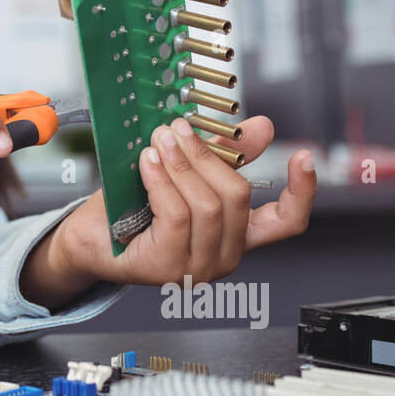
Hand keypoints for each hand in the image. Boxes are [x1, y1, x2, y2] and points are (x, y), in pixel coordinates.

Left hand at [20, 115, 316, 308]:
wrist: (89, 238)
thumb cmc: (132, 209)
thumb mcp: (184, 173)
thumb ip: (225, 153)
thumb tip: (263, 127)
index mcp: (238, 234)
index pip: (287, 221)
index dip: (302, 191)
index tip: (305, 157)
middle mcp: (225, 255)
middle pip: (236, 198)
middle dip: (207, 155)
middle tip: (180, 128)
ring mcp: (198, 267)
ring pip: (206, 206)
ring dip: (182, 164)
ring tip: (161, 140)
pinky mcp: (168, 268)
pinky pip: (176, 215)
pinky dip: (163, 182)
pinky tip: (150, 162)